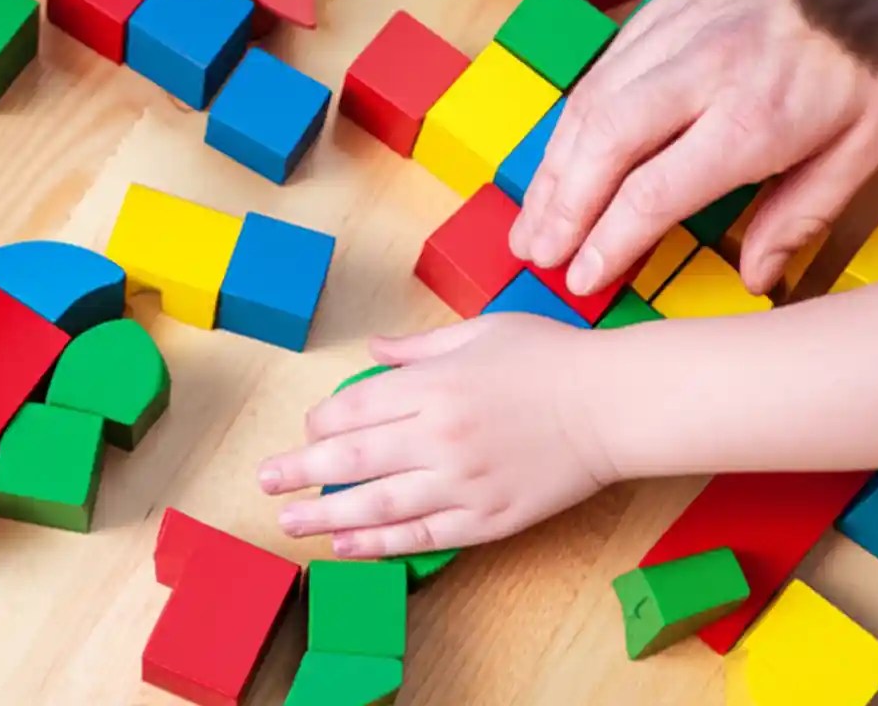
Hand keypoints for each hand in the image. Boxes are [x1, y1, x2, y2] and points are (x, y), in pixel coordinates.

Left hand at [256, 315, 616, 557]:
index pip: (354, 409)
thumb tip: (372, 350)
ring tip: (289, 524)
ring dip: (325, 516)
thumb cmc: (551, 358)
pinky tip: (347, 545)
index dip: (321, 422)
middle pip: (350, 459)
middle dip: (298, 472)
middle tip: (264, 481)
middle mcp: (440, 436)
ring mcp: (463, 482)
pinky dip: (379, 542)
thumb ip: (419, 347)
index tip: (309, 429)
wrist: (613, 406)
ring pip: (377, 504)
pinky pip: (421, 535)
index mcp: (435, 385)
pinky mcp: (487, 518)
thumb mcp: (481, 332)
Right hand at [511, 0, 877, 295]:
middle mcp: (700, 76)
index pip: (654, 191)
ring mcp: (671, 39)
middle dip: (561, 209)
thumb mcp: (854, 151)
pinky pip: (594, 77)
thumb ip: (800, 217)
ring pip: (587, 109)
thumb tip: (756, 278)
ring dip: (552, 173)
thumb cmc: (855, 68)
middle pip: (604, 146)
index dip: (609, 241)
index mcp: (752, 120)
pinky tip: (555, 168)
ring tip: (532, 224)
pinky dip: (566, 129)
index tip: (584, 277)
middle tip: (537, 255)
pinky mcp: (654, 17)